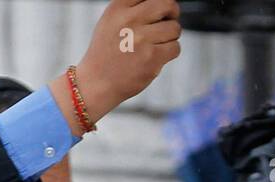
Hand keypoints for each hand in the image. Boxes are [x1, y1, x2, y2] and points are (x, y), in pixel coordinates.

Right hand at [65, 0, 181, 126]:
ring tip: (158, 42)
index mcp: (118, 7)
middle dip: (172, 13)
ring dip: (172, 36)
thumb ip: (133, 9)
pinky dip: (171, 51)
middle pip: (168, 4)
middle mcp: (129, 20)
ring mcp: (141, 39)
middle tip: (167, 22)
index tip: (158, 12)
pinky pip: (176, 47)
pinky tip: (158, 55)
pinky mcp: (152, 58)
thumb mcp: (112, 20)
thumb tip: (165, 4)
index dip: (160, 2)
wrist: (98, 80)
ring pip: (175, 28)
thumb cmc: (109, 50)